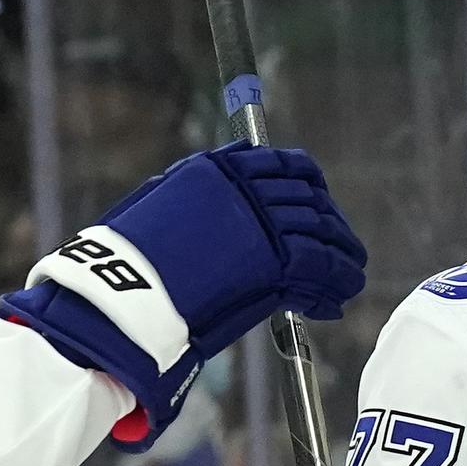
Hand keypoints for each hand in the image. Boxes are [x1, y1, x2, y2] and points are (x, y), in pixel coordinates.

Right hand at [1, 142, 367, 444]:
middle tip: (344, 248)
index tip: (319, 202)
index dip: (310, 185)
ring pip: (322, 234)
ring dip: (341, 257)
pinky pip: (320, 269)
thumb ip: (196, 203)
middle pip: (309, 200)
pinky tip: (333, 301)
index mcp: (217, 170)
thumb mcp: (158, 211)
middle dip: (331, 225)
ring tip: (349, 276)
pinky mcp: (274, 264)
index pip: (284, 164)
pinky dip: (333, 285)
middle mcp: (245, 190)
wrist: (117, 295)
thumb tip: (217, 212)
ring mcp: (262, 225)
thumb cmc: (123, 263)